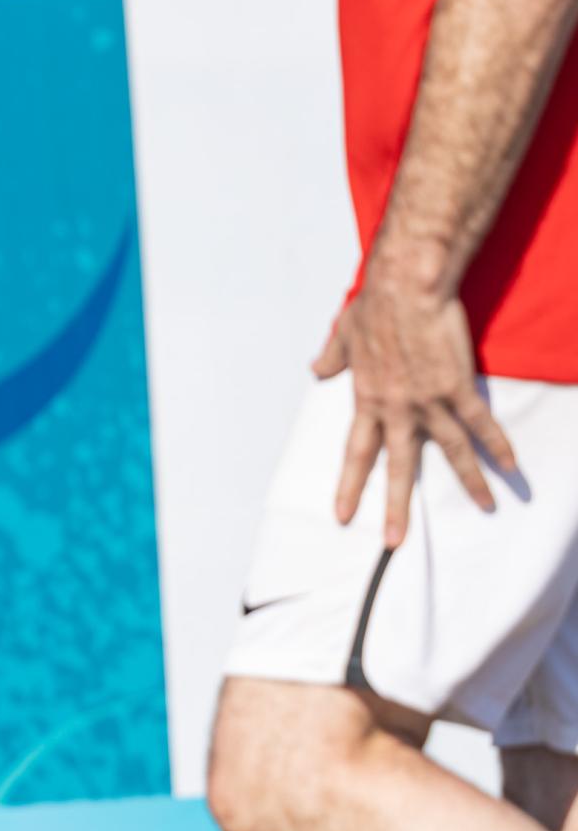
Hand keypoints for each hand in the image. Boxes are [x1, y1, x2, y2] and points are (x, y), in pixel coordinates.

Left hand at [315, 275, 517, 549]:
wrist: (405, 288)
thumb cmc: (374, 306)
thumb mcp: (342, 334)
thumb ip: (332, 357)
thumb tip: (317, 370)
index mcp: (366, 400)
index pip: (355, 454)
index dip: (350, 486)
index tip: (343, 516)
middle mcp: (395, 409)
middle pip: (398, 467)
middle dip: (397, 506)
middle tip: (394, 542)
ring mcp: (428, 400)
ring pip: (449, 451)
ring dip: (470, 482)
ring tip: (485, 507)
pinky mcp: (457, 386)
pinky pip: (480, 423)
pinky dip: (497, 445)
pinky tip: (512, 467)